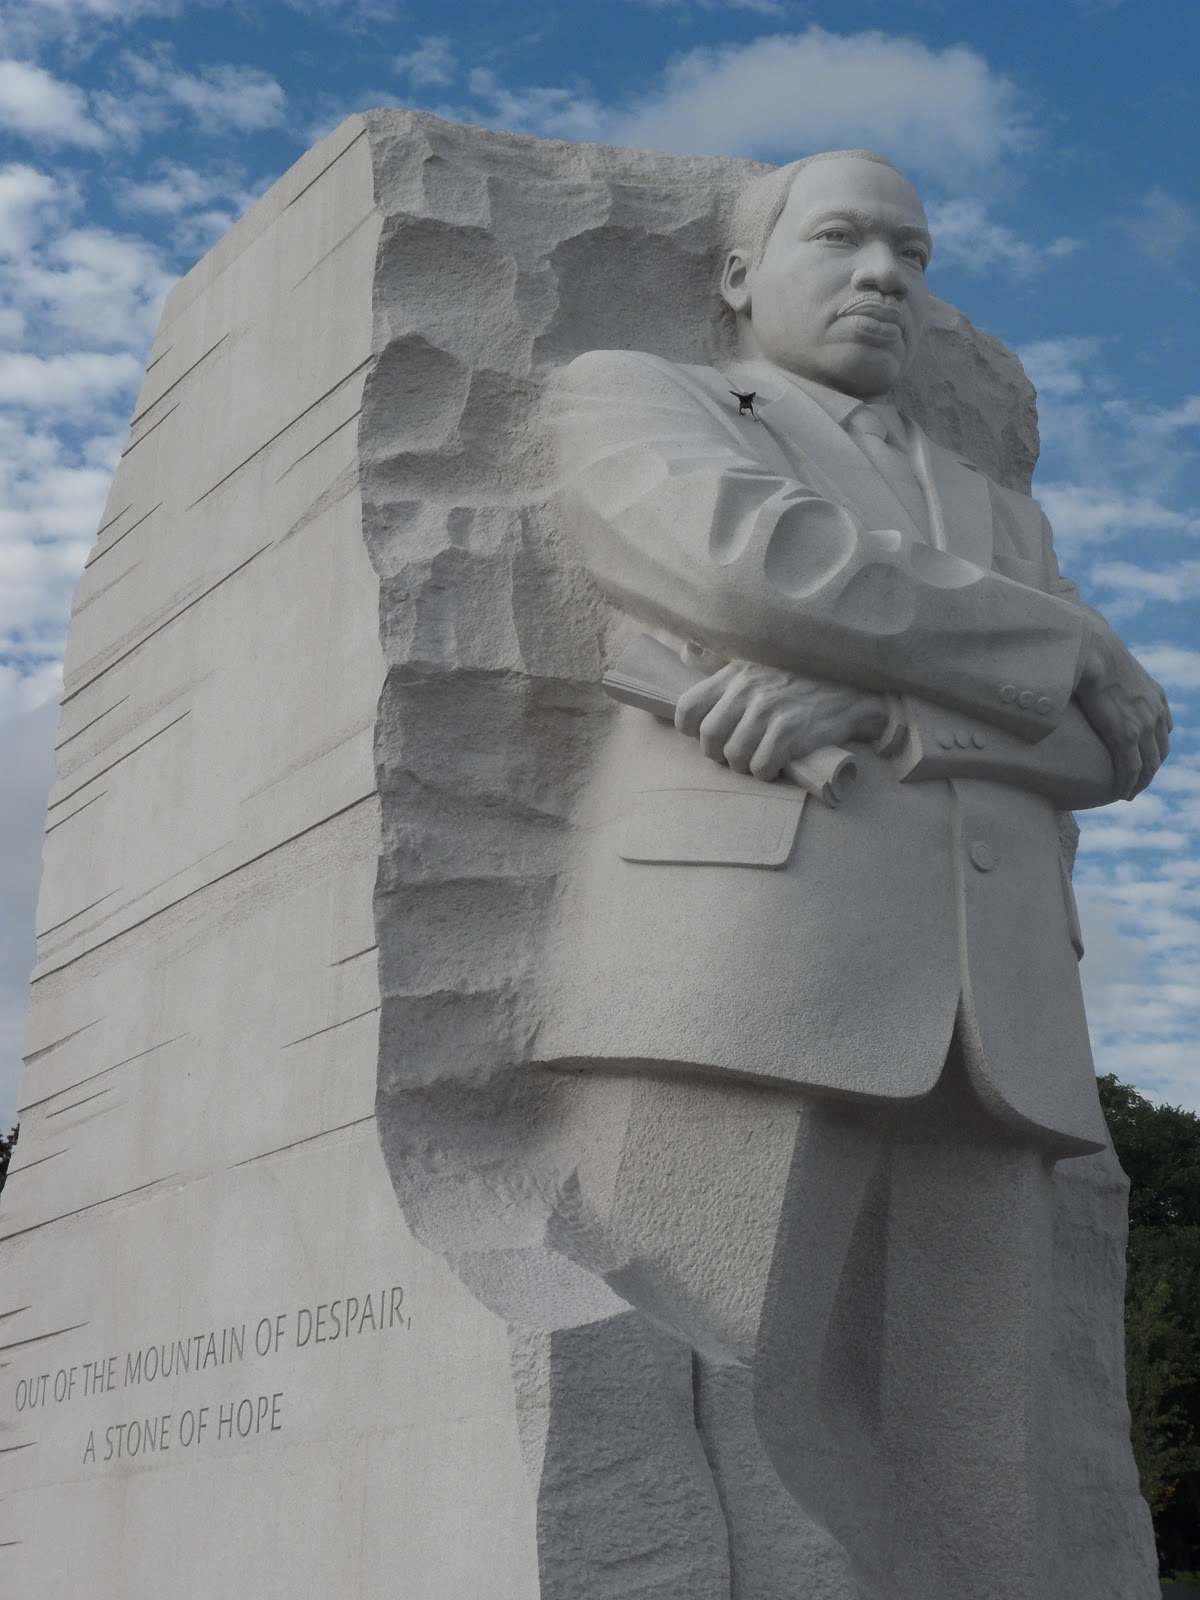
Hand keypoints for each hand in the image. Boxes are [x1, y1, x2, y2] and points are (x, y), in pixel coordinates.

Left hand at [675, 659, 887, 780]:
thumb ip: (723, 670)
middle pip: (709, 738)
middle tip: (737, 756)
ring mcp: (768, 710)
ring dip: (745, 766)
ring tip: (759, 759)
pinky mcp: (790, 731)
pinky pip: (761, 766)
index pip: (688, 708)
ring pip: (734, 756)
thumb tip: (686, 655)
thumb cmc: (799, 681)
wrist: (850, 689)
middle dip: (719, 755)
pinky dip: (766, 772)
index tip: (710, 736)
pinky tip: (777, 763)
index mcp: (733, 675)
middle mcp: (747, 691)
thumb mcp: (757, 665)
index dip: (692, 731)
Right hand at [1074, 614, 1170, 799]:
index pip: (1164, 731)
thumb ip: (1115, 678)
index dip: (1155, 749)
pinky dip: (1128, 784)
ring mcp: (1143, 726)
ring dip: (1140, 783)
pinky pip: (1131, 769)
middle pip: (1160, 753)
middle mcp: (1155, 714)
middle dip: (1150, 772)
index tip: (1144, 760)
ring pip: (1148, 765)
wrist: (1093, 651)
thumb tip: (1092, 674)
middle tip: (1136, 784)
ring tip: (1128, 794)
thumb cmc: (1095, 654)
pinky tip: (1121, 793)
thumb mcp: (1116, 665)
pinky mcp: (1126, 735)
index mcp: (1156, 697)